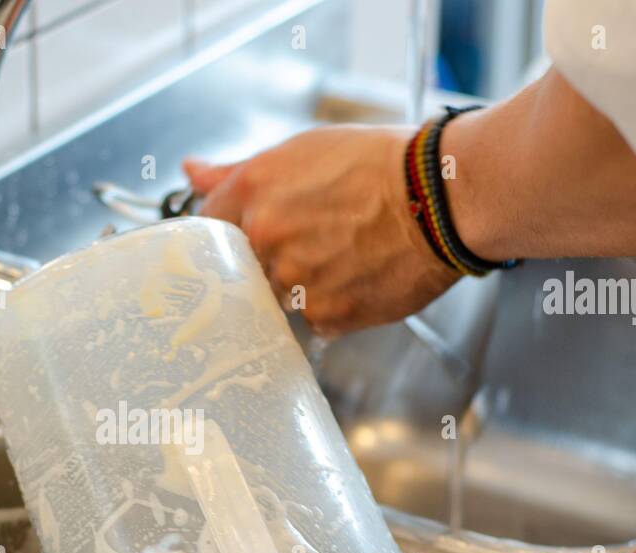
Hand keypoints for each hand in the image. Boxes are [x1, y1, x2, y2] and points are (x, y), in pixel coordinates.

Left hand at [183, 125, 456, 335]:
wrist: (443, 198)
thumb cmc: (382, 165)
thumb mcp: (303, 151)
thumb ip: (237, 171)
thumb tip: (191, 171)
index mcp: (254, 193)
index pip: (207, 226)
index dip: (226, 231)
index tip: (242, 234)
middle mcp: (267, 240)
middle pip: (241, 266)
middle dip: (269, 256)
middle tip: (312, 238)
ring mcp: (295, 283)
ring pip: (278, 295)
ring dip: (302, 281)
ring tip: (343, 254)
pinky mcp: (327, 315)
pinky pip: (314, 318)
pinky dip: (332, 302)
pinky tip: (360, 275)